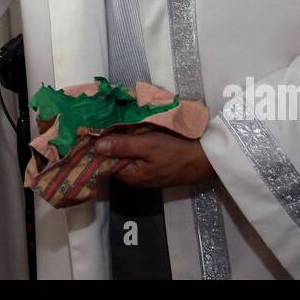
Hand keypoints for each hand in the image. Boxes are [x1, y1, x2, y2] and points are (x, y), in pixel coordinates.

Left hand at [94, 128, 214, 188]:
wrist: (205, 159)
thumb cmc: (176, 152)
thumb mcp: (148, 146)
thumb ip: (122, 146)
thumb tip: (96, 146)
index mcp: (129, 176)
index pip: (103, 163)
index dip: (98, 147)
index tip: (94, 129)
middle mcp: (133, 179)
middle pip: (113, 159)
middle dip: (112, 141)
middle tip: (110, 121)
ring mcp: (143, 174)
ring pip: (126, 155)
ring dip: (124, 140)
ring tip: (122, 122)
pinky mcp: (153, 167)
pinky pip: (137, 155)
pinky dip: (135, 143)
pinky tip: (137, 131)